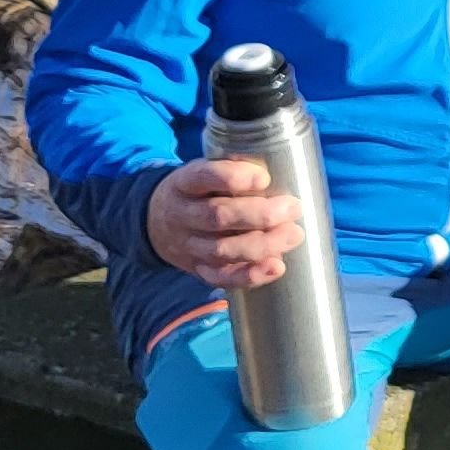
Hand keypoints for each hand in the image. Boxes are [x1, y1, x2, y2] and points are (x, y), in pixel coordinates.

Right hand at [147, 156, 301, 289]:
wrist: (155, 222)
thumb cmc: (198, 191)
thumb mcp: (205, 172)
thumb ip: (234, 172)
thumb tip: (286, 174)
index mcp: (183, 183)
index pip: (203, 177)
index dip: (232, 178)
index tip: (264, 178)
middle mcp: (182, 215)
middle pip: (217, 216)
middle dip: (260, 214)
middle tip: (294, 208)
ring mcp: (187, 246)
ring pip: (222, 249)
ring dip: (263, 244)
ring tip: (294, 235)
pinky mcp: (197, 269)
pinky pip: (221, 277)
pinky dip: (250, 275)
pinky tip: (276, 267)